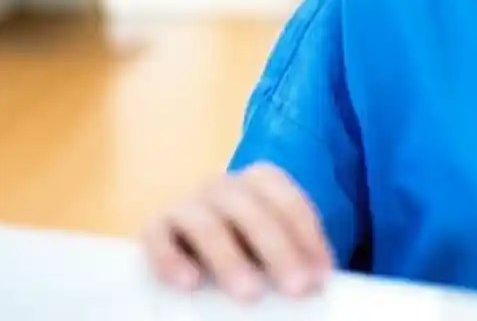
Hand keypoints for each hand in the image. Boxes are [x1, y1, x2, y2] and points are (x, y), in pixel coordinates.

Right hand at [142, 162, 333, 300]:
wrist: (186, 242)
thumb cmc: (244, 247)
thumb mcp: (269, 247)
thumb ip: (291, 259)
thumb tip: (316, 287)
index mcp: (261, 182)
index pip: (290, 203)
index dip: (308, 238)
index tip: (321, 277)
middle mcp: (224, 186)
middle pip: (253, 212)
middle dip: (278, 250)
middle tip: (297, 288)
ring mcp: (188, 204)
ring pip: (208, 225)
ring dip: (230, 259)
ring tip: (250, 293)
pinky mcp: (155, 227)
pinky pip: (159, 238)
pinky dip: (172, 259)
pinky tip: (188, 284)